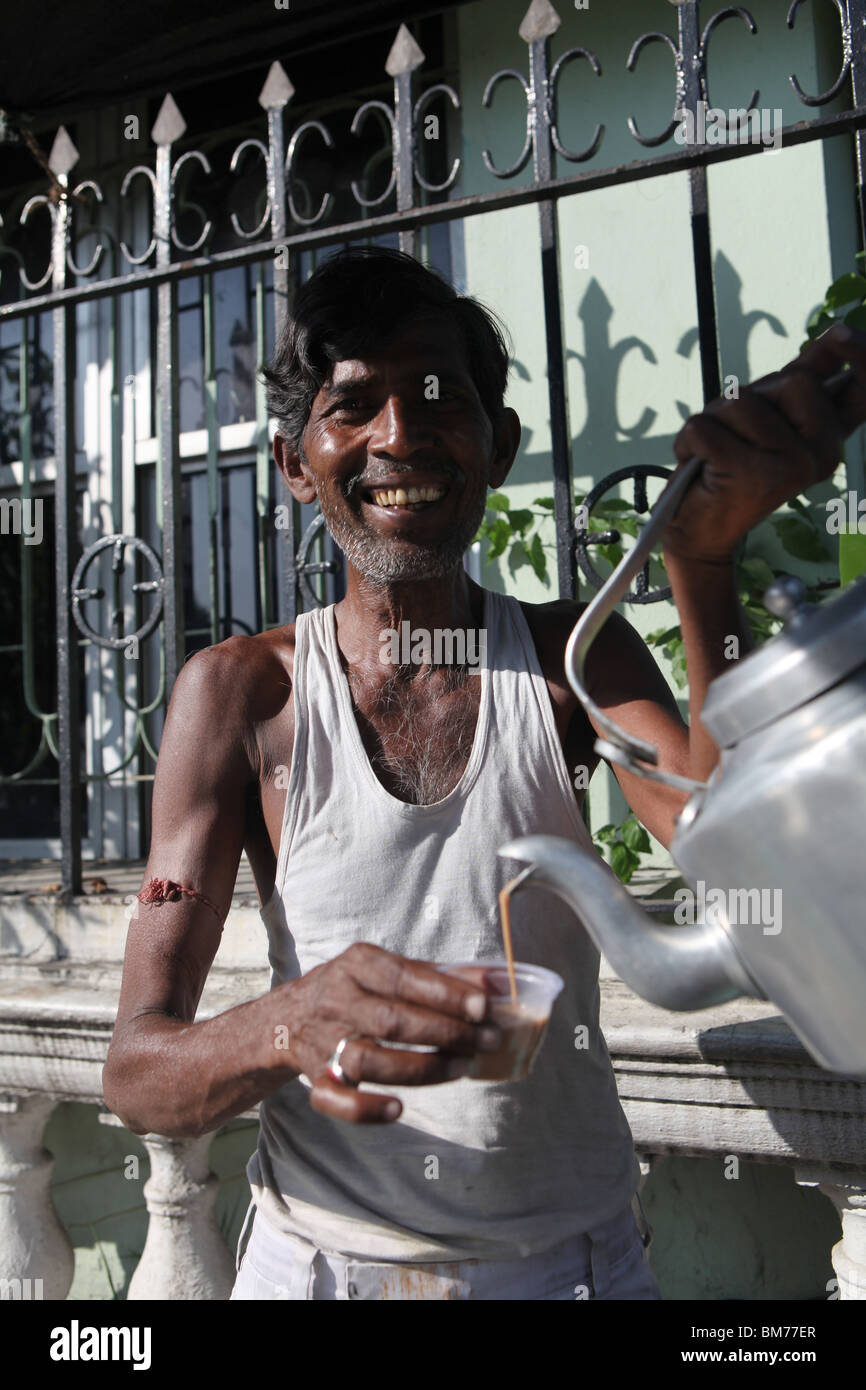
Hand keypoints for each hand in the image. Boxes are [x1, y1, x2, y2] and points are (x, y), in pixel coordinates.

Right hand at [274, 944, 500, 1123]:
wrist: (288, 1018)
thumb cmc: (359, 990)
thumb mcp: (392, 970)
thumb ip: (444, 976)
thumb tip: (503, 982)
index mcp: (357, 964)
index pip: (404, 977)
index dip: (445, 994)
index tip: (484, 1008)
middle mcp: (336, 999)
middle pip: (391, 1020)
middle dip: (445, 1032)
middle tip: (487, 1041)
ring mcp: (323, 1041)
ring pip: (367, 1060)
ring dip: (420, 1068)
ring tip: (462, 1067)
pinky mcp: (317, 1079)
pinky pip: (334, 1099)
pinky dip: (365, 1109)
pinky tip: (398, 1109)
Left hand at [663, 323, 865, 564]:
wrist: (699, 533)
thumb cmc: (730, 469)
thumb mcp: (771, 419)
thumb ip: (805, 378)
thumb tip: (839, 333)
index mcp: (829, 439)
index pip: (863, 389)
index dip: (860, 354)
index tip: (840, 335)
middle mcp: (821, 455)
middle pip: (792, 381)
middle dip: (751, 395)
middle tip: (737, 433)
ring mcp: (790, 468)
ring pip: (741, 401)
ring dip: (714, 419)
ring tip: (715, 453)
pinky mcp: (750, 476)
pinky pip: (704, 427)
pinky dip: (688, 440)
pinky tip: (699, 464)